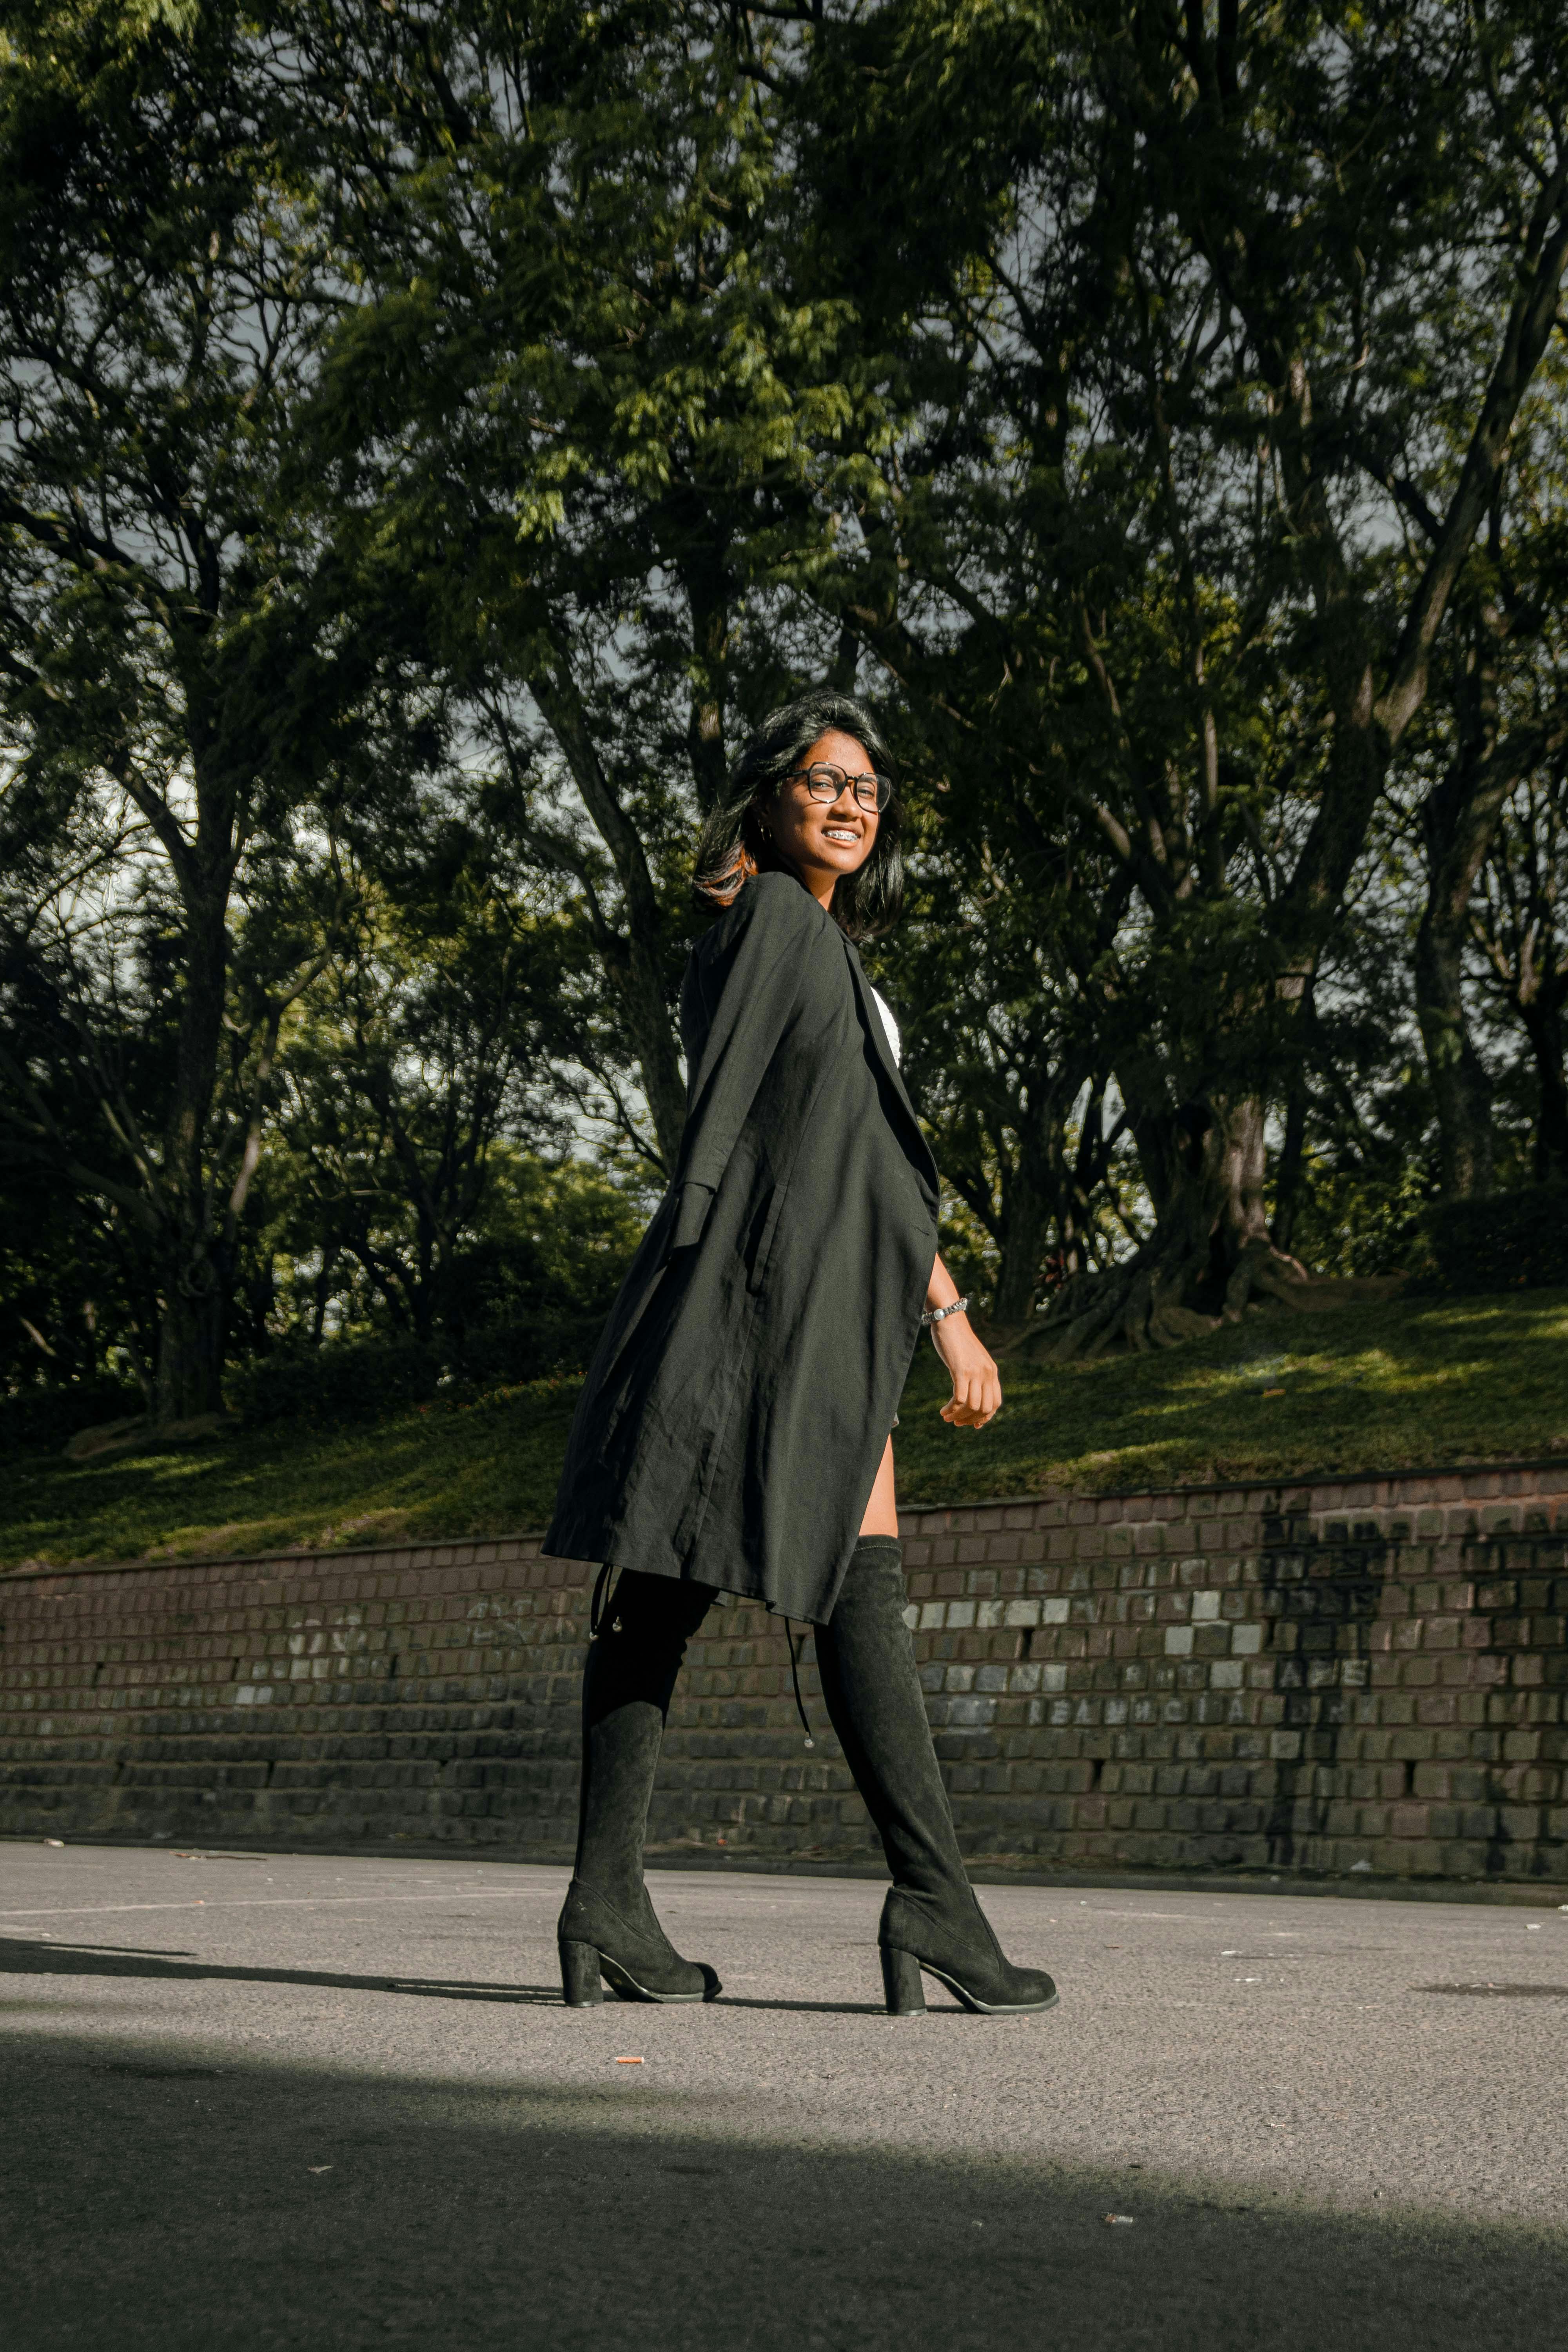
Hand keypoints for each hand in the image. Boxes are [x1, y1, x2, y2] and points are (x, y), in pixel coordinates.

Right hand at [933, 1312, 1001, 1428]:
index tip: (973, 1424)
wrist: (950, 1321)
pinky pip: (959, 1398)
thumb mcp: (972, 1359)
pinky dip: (951, 1409)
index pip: (995, 1402)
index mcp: (992, 1371)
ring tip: (946, 1417)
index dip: (985, 1417)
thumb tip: (971, 1393)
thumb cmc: (957, 1340)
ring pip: (972, 1406)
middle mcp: (987, 1373)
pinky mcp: (961, 1370)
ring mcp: (975, 1372)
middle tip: (956, 1422)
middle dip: (971, 1420)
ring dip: (958, 1416)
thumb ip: (976, 1374)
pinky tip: (943, 1411)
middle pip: (985, 1408)